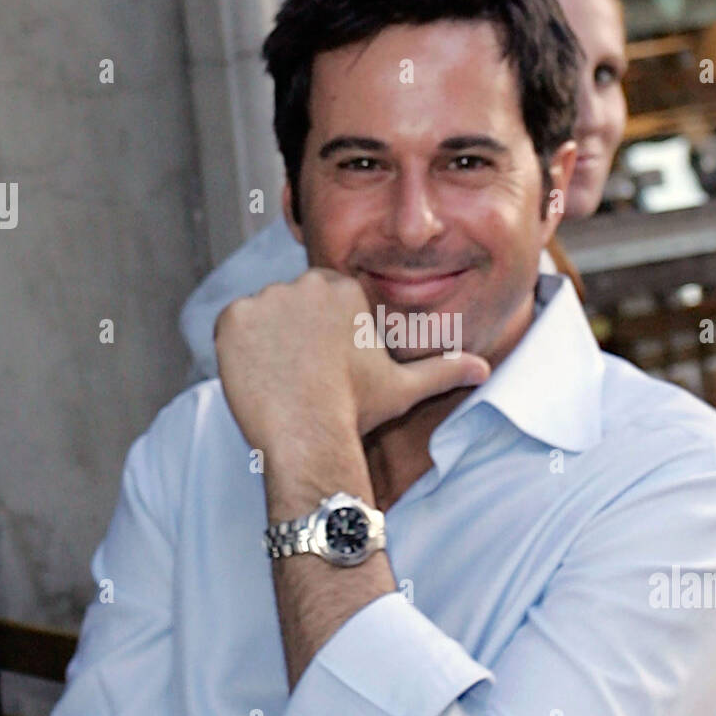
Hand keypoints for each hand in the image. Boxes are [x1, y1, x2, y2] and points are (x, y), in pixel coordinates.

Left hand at [214, 269, 490, 453]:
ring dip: (267, 343)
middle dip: (294, 337)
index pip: (323, 305)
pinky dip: (239, 351)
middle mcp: (304, 283)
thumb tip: (483, 369)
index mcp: (343, 289)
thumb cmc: (356, 408)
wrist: (308, 432)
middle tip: (302, 378)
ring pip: (262, 319)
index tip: (326, 368)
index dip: (324, 339)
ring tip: (281, 380)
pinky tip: (258, 377)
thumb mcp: (404, 386)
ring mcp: (265, 298)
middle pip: (291, 308)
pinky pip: (232, 330)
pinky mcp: (233, 318)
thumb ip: (443, 369)